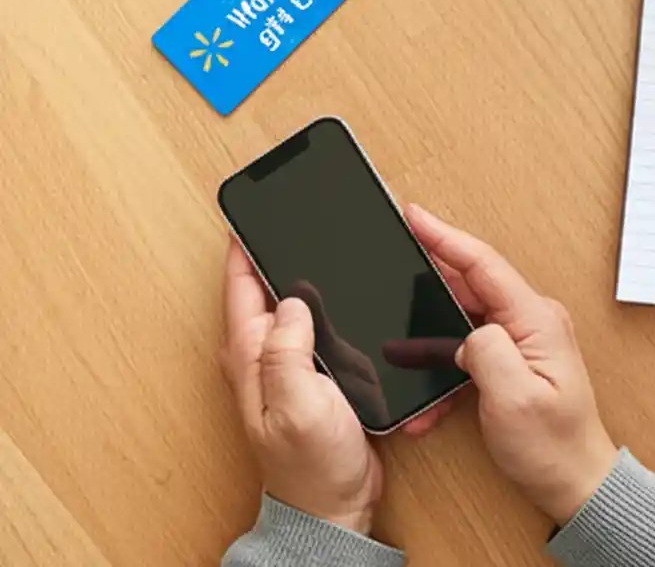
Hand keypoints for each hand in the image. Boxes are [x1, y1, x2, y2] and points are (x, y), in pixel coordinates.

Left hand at [220, 239, 451, 532]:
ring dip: (311, 280)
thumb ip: (288, 351)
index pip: (242, 285)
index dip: (246, 245)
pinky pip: (320, 329)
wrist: (335, 504)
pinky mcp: (314, 375)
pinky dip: (332, 310)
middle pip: (268, 288)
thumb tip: (293, 302)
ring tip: (328, 248)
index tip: (256, 211)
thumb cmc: (312, 465)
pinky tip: (350, 301)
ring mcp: (289, 364)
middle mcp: (264, 355)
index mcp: (252, 355)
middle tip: (303, 219)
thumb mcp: (298, 405)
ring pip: (297, 305)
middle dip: (281, 252)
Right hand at [405, 205, 618, 523]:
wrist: (576, 483)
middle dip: (427, 283)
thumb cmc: (553, 446)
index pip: (483, 265)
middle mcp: (532, 322)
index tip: (413, 216)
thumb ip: (486, 351)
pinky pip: (470, 352)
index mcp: (536, 320)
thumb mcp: (513, 399)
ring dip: (430, 341)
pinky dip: (445, 372)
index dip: (444, 237)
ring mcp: (524, 341)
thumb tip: (466, 332)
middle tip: (389, 269)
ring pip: (463, 321)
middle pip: (470, 286)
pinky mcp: (515, 362)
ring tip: (397, 350)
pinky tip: (427, 404)